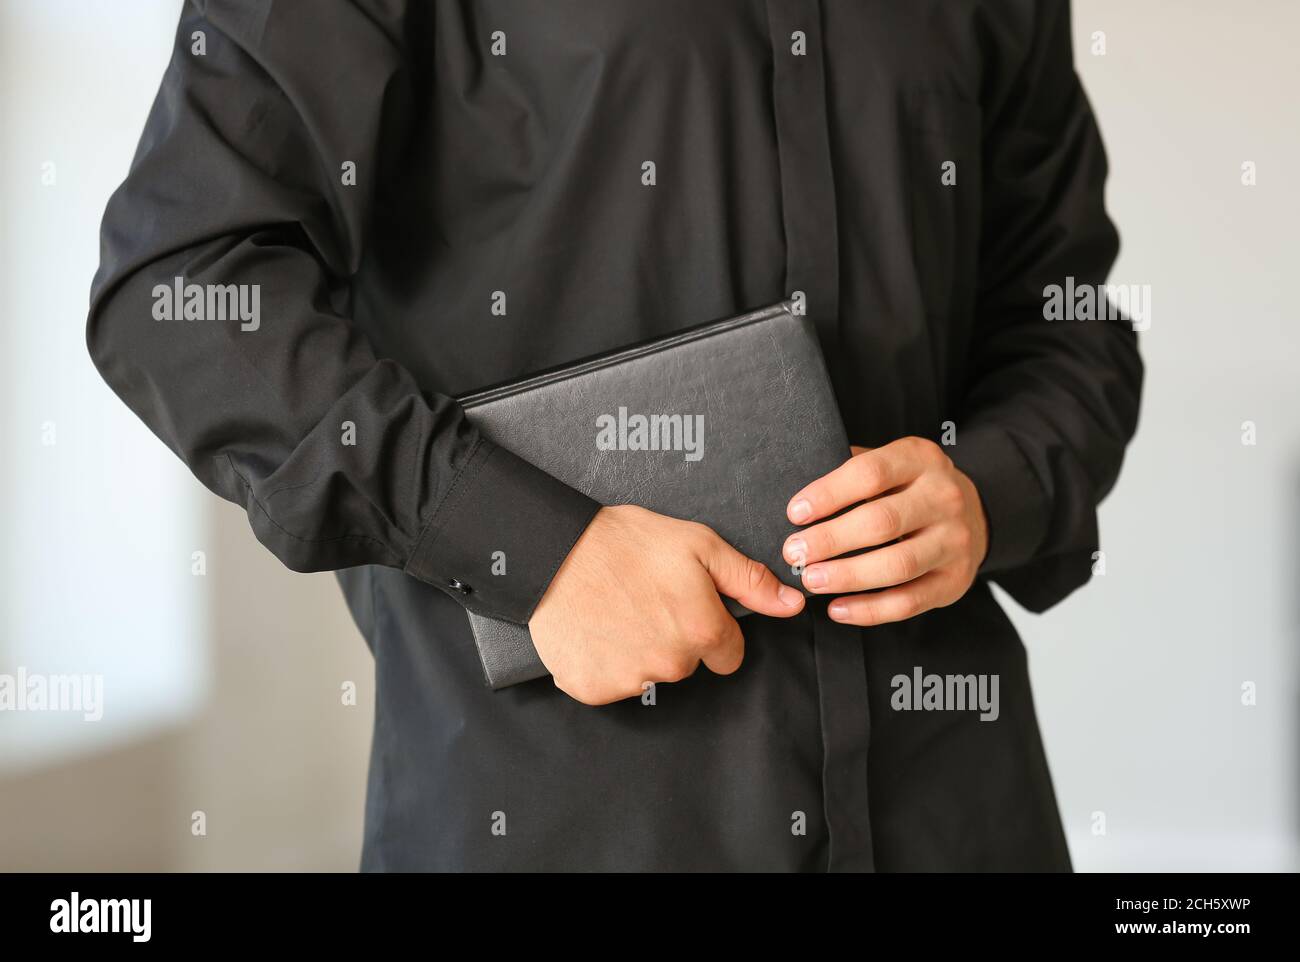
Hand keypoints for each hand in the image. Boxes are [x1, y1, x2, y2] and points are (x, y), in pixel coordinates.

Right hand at [530, 505, 804, 704]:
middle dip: (673, 638)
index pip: (729, 655)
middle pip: (687, 665)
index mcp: (701, 630)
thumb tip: (793, 604)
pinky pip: (609, 685)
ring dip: (637, 651)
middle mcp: (670, 664)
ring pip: (649, 676)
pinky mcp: (591, 688)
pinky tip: (595, 630)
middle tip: (645, 600)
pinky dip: (603, 663)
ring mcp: (628, 680)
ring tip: (616, 610)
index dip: (709, 628)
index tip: (683, 606)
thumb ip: (749, 580)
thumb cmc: (626, 541)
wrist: (553, 549)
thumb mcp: (699, 545)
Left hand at [782, 437, 988, 625]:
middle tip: (795, 553)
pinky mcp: (955, 580)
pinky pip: (909, 601)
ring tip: (812, 580)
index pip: (870, 473)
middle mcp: (943, 498)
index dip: (829, 494)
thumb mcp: (889, 464)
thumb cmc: (909, 489)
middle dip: (831, 540)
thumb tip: (799, 504)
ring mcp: (954, 541)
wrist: (972, 514)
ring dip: (848, 577)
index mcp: (920, 459)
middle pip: (882, 521)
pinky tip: (838, 608)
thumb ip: (851, 474)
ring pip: (897, 565)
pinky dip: (870, 610)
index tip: (795, 513)